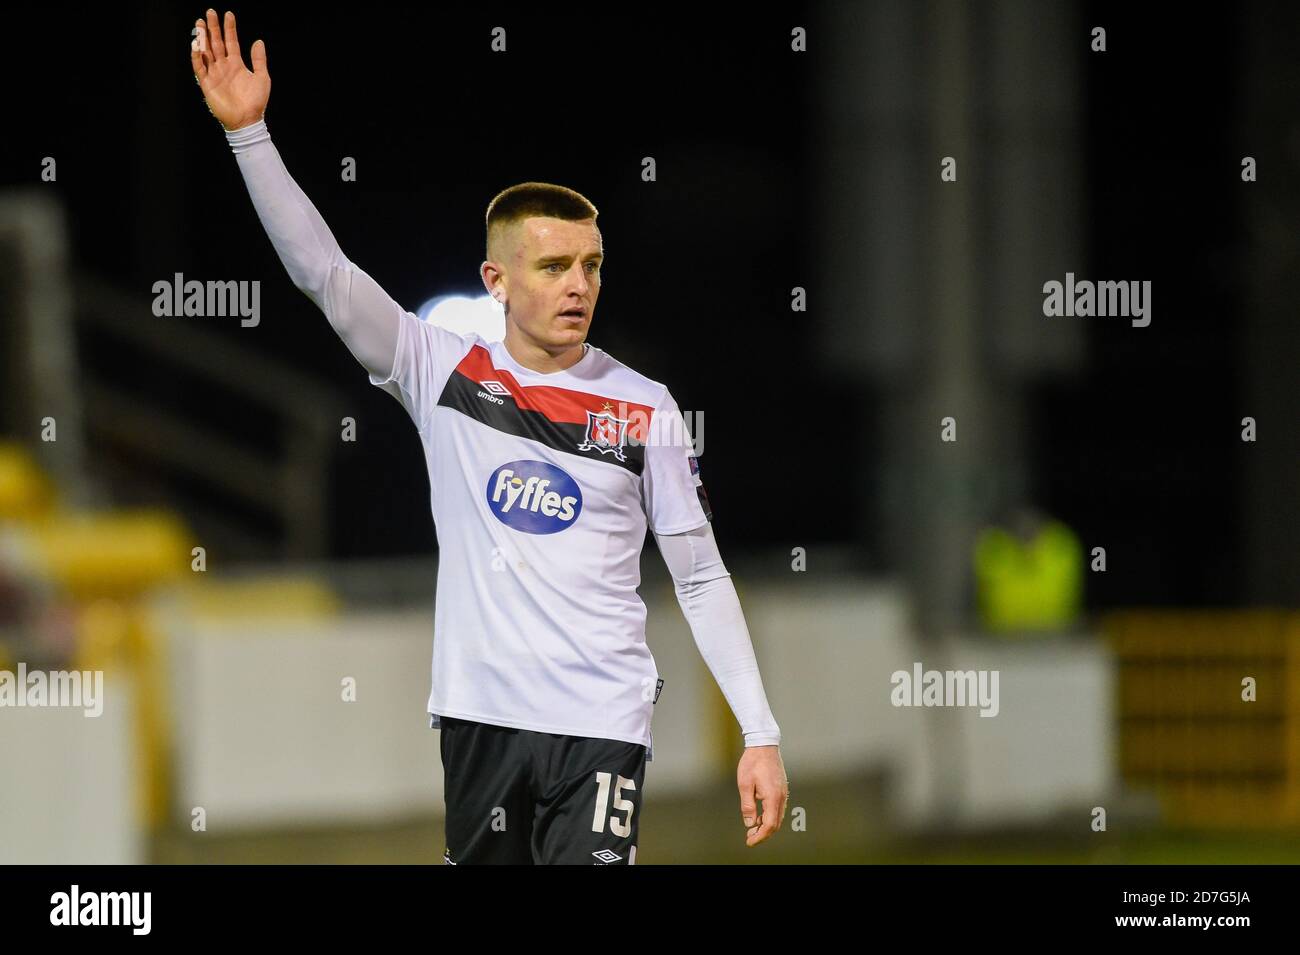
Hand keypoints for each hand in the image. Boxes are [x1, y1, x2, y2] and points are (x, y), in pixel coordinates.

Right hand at [191, 9, 269, 130]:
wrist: (247, 120)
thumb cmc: (256, 102)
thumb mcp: (262, 78)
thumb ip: (258, 60)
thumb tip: (258, 41)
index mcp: (236, 64)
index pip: (231, 41)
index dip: (229, 28)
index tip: (228, 14)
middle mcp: (224, 66)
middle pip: (216, 43)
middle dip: (213, 28)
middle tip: (210, 12)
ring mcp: (214, 74)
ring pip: (206, 52)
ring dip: (203, 38)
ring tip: (200, 24)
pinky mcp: (207, 83)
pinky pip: (199, 68)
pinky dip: (197, 57)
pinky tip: (197, 46)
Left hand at [737, 745, 787, 846]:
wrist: (764, 744)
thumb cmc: (752, 763)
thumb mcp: (745, 784)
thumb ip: (748, 806)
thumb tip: (750, 824)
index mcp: (773, 797)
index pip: (769, 825)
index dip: (760, 836)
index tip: (749, 841)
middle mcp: (781, 797)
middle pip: (776, 824)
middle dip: (763, 834)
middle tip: (749, 837)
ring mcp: (783, 793)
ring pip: (778, 817)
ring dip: (766, 825)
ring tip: (752, 828)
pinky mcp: (782, 789)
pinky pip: (778, 809)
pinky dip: (769, 816)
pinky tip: (759, 816)